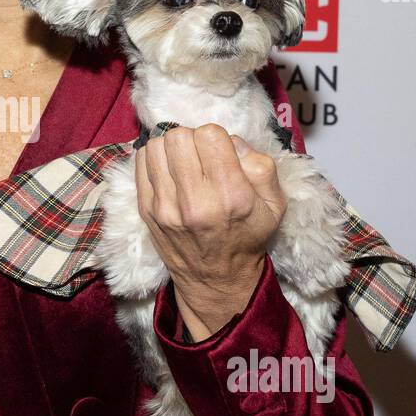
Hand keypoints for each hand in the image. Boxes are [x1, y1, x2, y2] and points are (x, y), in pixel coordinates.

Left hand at [134, 124, 286, 340]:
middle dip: (191, 138)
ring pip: (156, 146)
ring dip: (170, 147)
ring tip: (183, 161)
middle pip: (178, 136)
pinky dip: (154, 158)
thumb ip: (262, 166)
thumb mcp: (275, 205)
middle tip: (200, 156)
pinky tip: (168, 169)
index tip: (220, 153)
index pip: (209, 135)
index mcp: (231, 196)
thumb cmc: (247, 236)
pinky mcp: (147, 210)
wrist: (215, 279)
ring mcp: (165, 207)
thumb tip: (231, 141)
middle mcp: (195, 202)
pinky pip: (140, 162)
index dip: (216, 137)